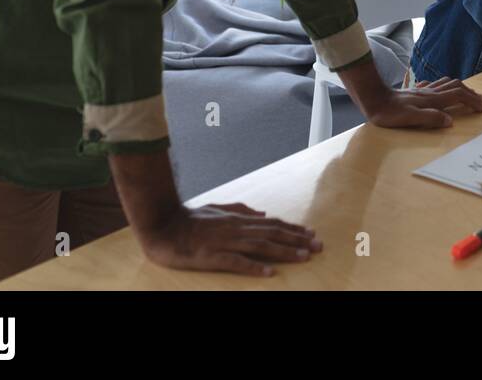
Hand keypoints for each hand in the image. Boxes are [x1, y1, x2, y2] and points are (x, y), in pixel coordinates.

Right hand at [136, 202, 321, 276]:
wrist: (162, 224)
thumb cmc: (189, 218)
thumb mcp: (217, 209)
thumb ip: (241, 210)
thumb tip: (263, 214)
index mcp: (238, 220)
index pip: (272, 224)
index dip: (292, 229)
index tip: (310, 234)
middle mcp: (236, 229)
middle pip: (272, 234)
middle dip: (297, 240)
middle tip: (318, 245)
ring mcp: (224, 242)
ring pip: (260, 247)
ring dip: (284, 252)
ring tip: (303, 257)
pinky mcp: (212, 256)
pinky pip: (236, 262)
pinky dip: (254, 267)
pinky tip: (269, 272)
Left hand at [364, 78, 481, 128]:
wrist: (374, 99)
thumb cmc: (390, 113)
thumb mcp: (410, 119)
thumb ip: (431, 118)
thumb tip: (450, 121)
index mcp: (432, 100)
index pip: (458, 96)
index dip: (472, 101)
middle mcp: (430, 92)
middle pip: (456, 87)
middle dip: (470, 93)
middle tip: (481, 101)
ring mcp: (423, 90)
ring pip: (447, 83)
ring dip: (460, 87)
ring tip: (467, 92)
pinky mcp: (415, 90)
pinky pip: (435, 84)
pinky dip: (444, 86)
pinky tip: (441, 89)